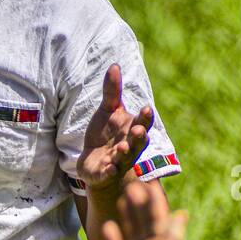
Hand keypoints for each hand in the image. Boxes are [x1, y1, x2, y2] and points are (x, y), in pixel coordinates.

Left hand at [77, 64, 152, 189]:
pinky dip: (109, 171)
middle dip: (139, 137)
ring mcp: (118, 161)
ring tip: (121, 147)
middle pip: (138, 142)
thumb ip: (112, 91)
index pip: (142, 122)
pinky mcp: (104, 173)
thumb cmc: (105, 133)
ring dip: (124, 153)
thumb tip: (114, 65)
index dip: (145, 117)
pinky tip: (109, 168)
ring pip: (125, 158)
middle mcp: (129, 146)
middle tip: (138, 130)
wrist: (94, 161)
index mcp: (131, 129)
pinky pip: (108, 174)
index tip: (146, 108)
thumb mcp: (107, 110)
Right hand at [102, 180, 186, 239]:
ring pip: (131, 235)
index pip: (160, 221)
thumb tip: (182, 213)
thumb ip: (171, 237)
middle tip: (132, 184)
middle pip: (144, 225)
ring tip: (123, 198)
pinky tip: (109, 225)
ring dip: (128, 217)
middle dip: (140, 205)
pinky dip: (113, 238)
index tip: (150, 182)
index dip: (155, 202)